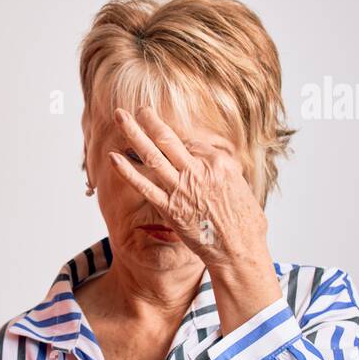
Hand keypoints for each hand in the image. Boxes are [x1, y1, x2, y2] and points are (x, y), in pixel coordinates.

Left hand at [107, 105, 270, 275]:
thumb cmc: (244, 221)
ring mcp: (182, 188)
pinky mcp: (169, 208)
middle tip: (138, 109)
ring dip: (133, 133)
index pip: (191, 144)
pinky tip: (113, 157)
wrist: (239, 250)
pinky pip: (144, 185)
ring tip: (120, 116)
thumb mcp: (240, 184)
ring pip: (152, 155)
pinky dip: (127, 171)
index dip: (179, 143)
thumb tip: (204, 160)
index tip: (171, 145)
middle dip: (150, 121)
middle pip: (169, 139)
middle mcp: (199, 171)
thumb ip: (220, 169)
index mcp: (219, 162)